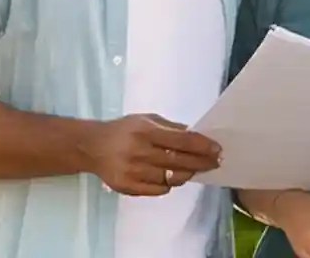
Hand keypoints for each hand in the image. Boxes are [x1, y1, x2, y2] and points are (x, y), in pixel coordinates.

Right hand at [79, 114, 220, 195]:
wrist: (91, 147)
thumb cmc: (124, 130)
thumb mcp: (146, 119)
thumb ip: (171, 127)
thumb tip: (196, 135)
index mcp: (146, 131)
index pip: (182, 140)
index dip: (203, 146)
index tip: (217, 149)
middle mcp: (140, 152)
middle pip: (180, 161)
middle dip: (202, 162)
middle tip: (216, 162)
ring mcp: (133, 172)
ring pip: (171, 178)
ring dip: (187, 174)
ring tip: (195, 169)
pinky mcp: (127, 187)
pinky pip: (158, 189)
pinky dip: (169, 184)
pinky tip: (173, 177)